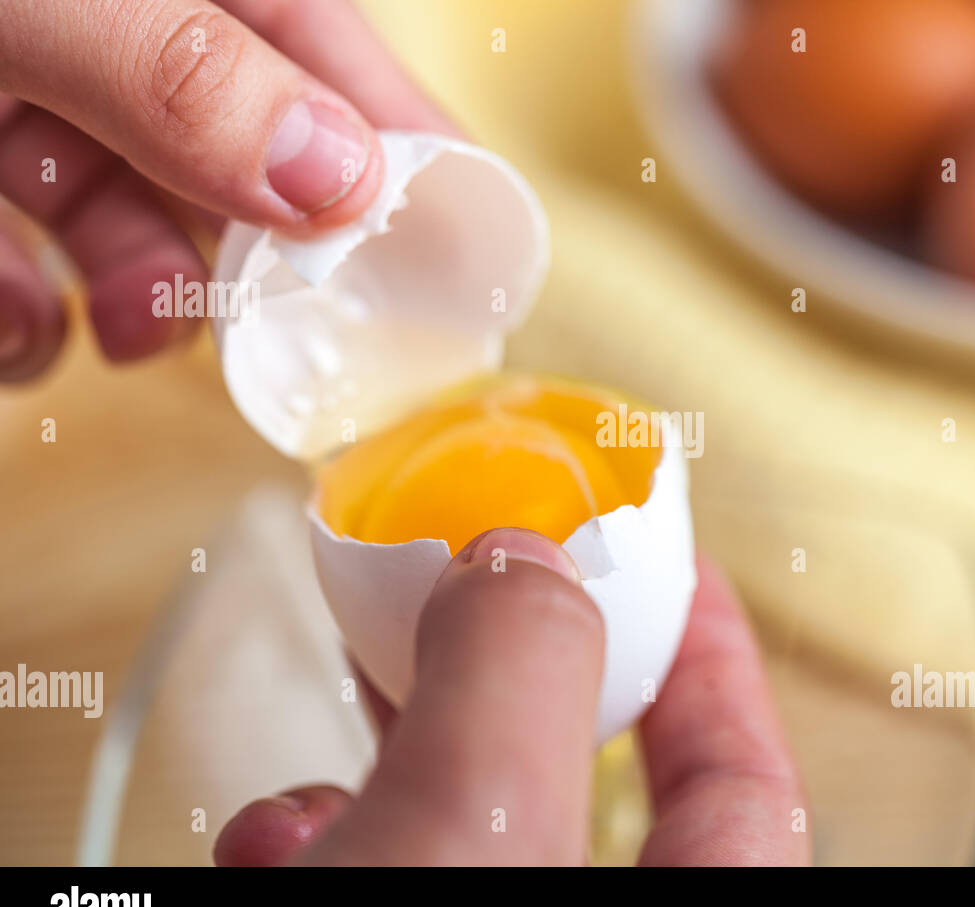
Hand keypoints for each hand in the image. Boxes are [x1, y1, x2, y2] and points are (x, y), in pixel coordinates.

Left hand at [0, 0, 455, 378]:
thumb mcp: (42, 2)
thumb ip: (186, 77)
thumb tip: (345, 180)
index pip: (317, 40)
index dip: (393, 137)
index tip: (455, 236)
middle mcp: (116, 37)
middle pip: (237, 154)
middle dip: (251, 253)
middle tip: (274, 319)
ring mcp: (34, 96)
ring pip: (132, 217)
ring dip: (139, 299)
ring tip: (120, 331)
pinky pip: (29, 258)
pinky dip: (32, 312)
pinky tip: (19, 317)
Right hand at [214, 529, 809, 865]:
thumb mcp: (465, 829)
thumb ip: (513, 673)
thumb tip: (522, 561)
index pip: (749, 784)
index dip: (718, 659)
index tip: (677, 567)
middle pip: (588, 788)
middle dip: (519, 672)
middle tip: (484, 581)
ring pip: (462, 833)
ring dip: (392, 752)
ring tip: (351, 682)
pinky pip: (378, 877)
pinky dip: (324, 843)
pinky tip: (273, 839)